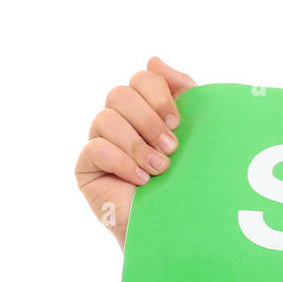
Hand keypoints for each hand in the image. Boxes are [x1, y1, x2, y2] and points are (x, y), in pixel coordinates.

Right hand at [75, 57, 197, 248]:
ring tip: (159, 169)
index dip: (158, 94)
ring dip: (137, 145)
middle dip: (149, 121)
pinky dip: (122, 162)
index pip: (142, 78)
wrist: (180, 222)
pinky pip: (95, 148)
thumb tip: (153, 59)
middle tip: (171, 148)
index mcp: (146, 107)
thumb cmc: (190, 176)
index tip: (178, 122)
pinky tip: (140, 181)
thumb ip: (181, 90)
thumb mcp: (196, 128)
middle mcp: (120, 121)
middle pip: (119, 94)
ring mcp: (100, 142)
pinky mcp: (86, 167)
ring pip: (105, 119)